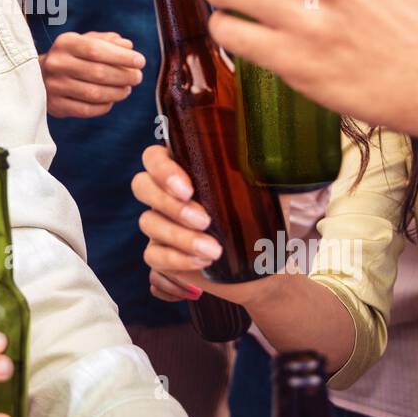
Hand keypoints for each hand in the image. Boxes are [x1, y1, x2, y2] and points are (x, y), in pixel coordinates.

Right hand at [38, 30, 144, 117]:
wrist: (37, 76)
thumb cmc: (71, 56)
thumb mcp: (85, 41)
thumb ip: (107, 41)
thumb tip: (128, 46)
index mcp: (65, 43)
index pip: (97, 50)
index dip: (122, 57)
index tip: (140, 62)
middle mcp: (57, 63)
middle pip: (98, 73)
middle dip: (124, 76)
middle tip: (137, 77)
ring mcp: (54, 86)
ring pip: (94, 93)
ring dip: (117, 93)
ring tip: (127, 89)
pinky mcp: (55, 105)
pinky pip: (86, 109)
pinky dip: (104, 106)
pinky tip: (111, 100)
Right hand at [132, 145, 262, 305]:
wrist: (265, 264)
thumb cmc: (263, 219)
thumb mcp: (266, 190)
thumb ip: (262, 167)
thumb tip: (275, 153)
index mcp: (186, 168)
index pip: (155, 157)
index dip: (163, 170)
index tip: (188, 189)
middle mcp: (167, 193)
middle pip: (142, 186)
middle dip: (170, 204)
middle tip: (204, 220)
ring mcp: (160, 223)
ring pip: (148, 222)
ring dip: (180, 237)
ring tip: (214, 251)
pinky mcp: (161, 253)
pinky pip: (153, 255)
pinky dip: (176, 260)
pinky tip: (203, 262)